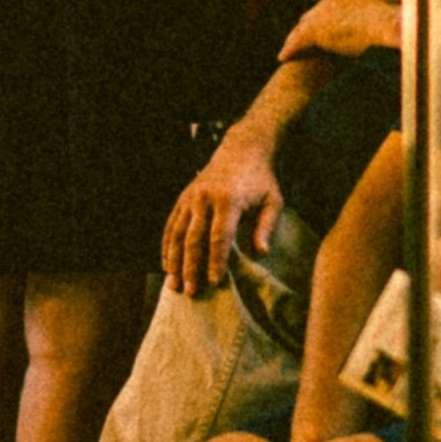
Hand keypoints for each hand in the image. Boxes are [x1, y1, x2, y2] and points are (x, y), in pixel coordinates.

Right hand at [164, 131, 281, 294]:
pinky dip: (167, 246)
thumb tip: (260, 253)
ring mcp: (190, 197)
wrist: (242, 149)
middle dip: (190, 267)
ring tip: (173, 285)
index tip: (215, 282)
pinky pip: (171, 224)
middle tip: (190, 292)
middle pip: (193, 238)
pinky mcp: (183, 198)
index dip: (216, 260)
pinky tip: (167, 265)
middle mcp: (205, 198)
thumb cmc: (261, 180)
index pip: (219, 236)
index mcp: (229, 200)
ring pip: (177, 233)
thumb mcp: (273, 201)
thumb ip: (266, 227)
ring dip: (174, 261)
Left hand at [282, 0, 398, 65]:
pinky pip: (298, 42)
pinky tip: (283, 57)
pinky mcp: (315, 31)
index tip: (320, 22)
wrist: (385, 24)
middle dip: (306, 25)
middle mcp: (331, 2)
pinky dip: (290, 50)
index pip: (329, 6)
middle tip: (299, 36)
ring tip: (287, 49)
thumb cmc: (391, 15)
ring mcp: (321, 15)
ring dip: (294, 39)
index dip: (324, 16)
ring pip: (302, 28)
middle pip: (312, 15)